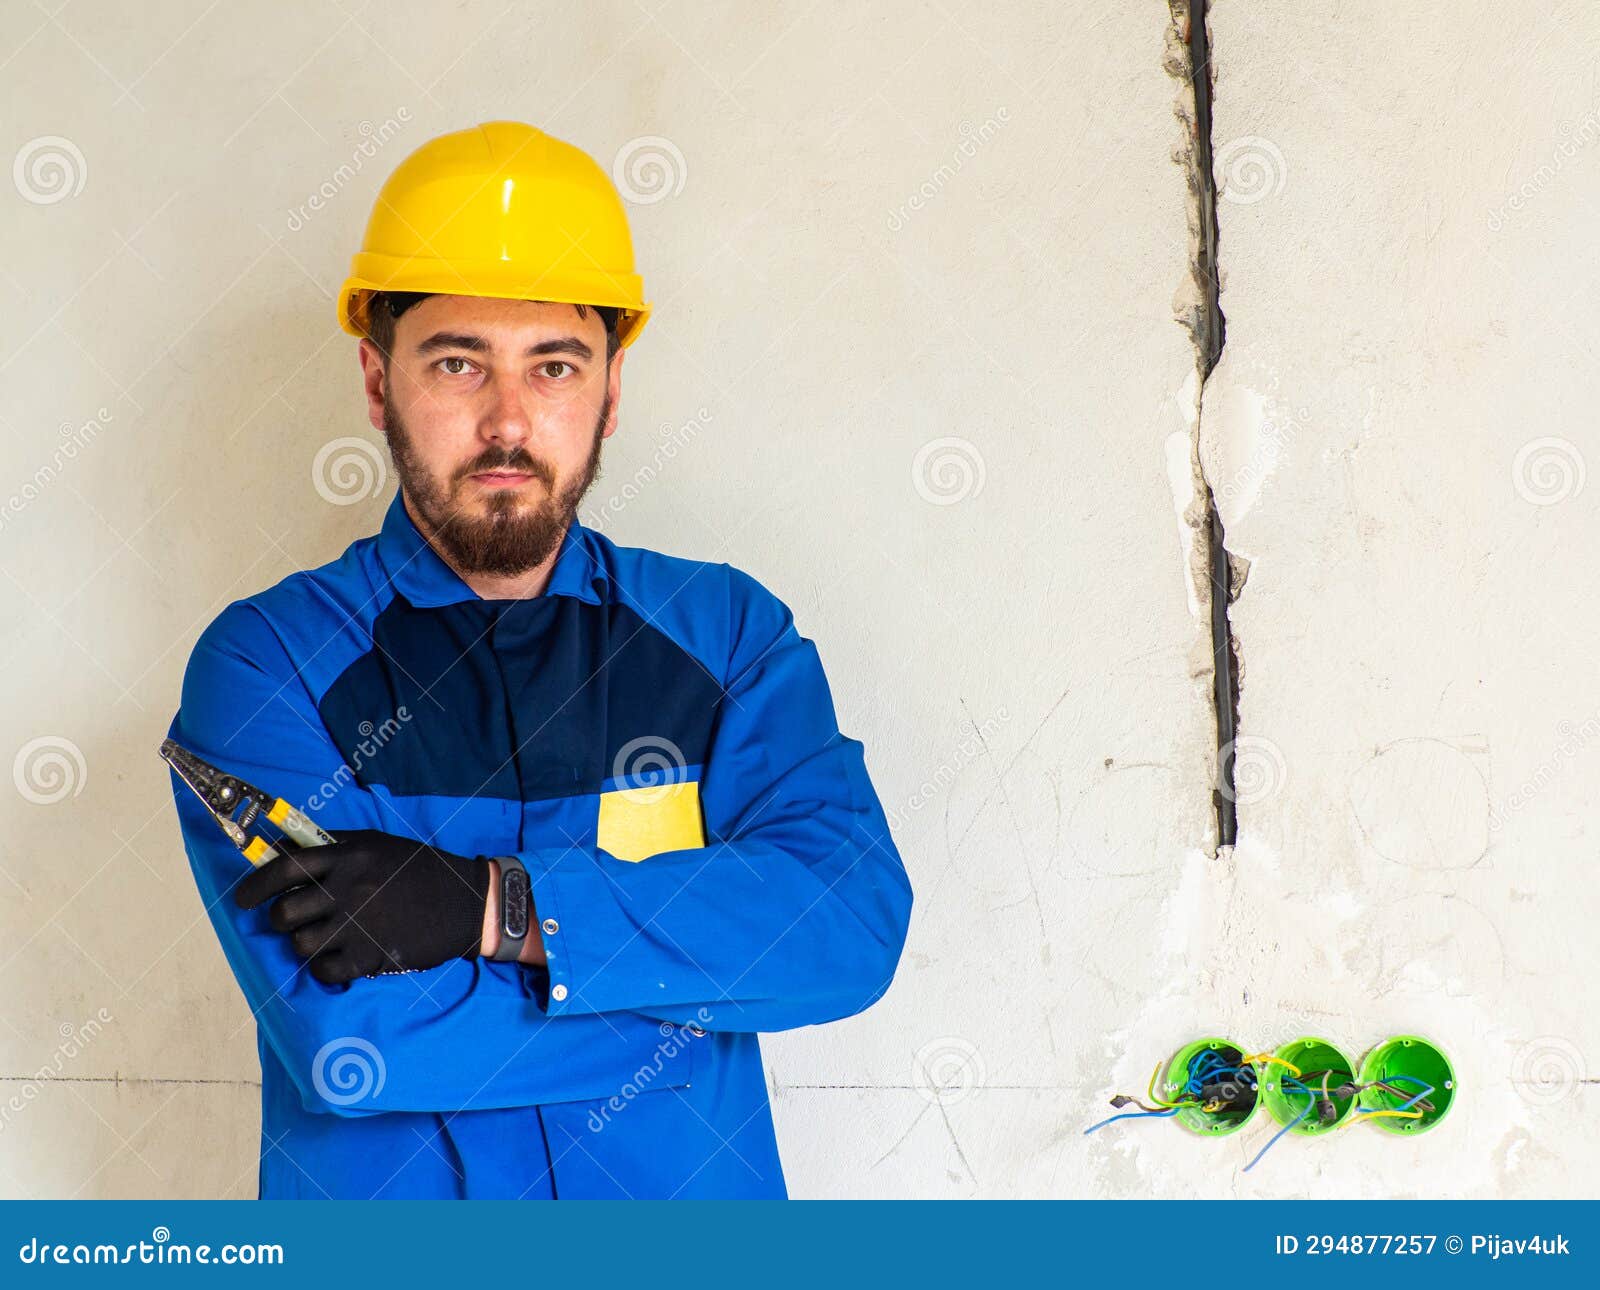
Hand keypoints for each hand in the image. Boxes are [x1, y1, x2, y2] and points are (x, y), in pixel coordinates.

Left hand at [234, 829, 491, 983]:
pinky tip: (339, 958)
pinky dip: (325, 968)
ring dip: (303, 945)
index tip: (243, 899)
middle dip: (280, 921)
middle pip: (283, 914)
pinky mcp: (371, 957)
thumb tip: (281, 852)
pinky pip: (324, 972)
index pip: (283, 869)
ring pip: (299, 946)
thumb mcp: (378, 845)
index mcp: (349, 856)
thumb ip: (333, 847)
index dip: (254, 886)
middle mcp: (349, 889)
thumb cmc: (418, 870)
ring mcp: (359, 926)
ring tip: (321, 939)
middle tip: (294, 921)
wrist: (466, 902)